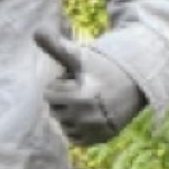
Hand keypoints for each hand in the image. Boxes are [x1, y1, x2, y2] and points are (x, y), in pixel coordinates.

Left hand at [35, 30, 146, 145]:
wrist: (133, 83)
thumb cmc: (100, 67)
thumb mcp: (78, 56)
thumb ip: (55, 45)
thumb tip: (35, 30)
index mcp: (82, 95)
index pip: (48, 94)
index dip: (59, 84)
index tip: (76, 79)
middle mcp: (90, 116)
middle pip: (55, 111)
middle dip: (64, 100)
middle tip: (82, 91)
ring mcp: (97, 130)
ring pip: (63, 126)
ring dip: (69, 115)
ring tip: (87, 103)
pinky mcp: (102, 138)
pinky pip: (75, 138)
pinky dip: (77, 129)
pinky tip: (88, 116)